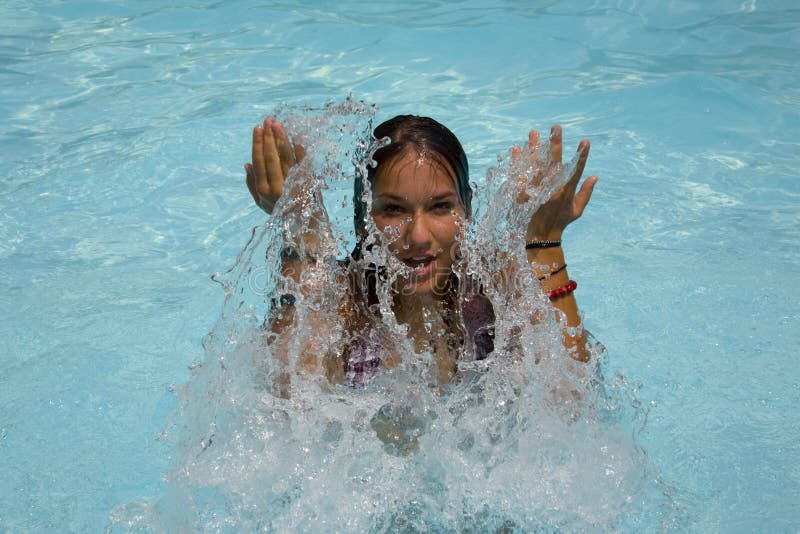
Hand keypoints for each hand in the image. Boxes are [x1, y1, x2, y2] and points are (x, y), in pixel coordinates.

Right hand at [245, 117, 305, 213]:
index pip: (259, 161)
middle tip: (267, 120)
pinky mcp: (307, 181)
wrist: (304, 225)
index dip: (258, 143)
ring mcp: (293, 184)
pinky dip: (299, 148)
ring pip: (286, 156)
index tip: (257, 128)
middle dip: (269, 136)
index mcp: (264, 190)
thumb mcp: (261, 203)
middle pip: (272, 156)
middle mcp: (278, 187)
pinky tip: (295, 136)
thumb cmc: (280, 213)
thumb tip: (247, 164)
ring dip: (282, 138)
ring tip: (278, 123)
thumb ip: (251, 184)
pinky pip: (302, 161)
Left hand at [512, 125, 596, 240]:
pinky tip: (516, 149)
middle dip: (555, 144)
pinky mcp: (523, 195)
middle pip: (554, 162)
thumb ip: (586, 193)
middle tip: (555, 127)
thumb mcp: (577, 211)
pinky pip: (519, 175)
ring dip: (534, 148)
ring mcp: (537, 191)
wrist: (539, 236)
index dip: (581, 156)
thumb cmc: (560, 222)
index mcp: (566, 191)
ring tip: (533, 132)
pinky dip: (517, 162)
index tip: (585, 141)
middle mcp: (552, 189)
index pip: (576, 170)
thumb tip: (595, 176)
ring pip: (536, 165)